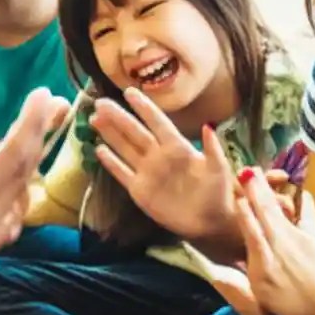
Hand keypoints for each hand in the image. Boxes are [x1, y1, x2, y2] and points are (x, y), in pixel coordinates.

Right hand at [91, 89, 238, 246]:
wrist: (210, 223)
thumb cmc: (218, 193)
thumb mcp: (219, 170)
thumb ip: (213, 149)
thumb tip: (209, 126)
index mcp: (178, 147)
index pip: (157, 122)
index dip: (144, 107)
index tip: (129, 92)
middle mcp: (159, 156)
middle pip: (135, 132)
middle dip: (118, 117)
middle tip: (100, 102)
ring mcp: (148, 172)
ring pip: (125, 148)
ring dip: (110, 134)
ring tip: (95, 118)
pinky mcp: (140, 191)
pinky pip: (122, 173)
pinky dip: (111, 162)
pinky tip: (99, 149)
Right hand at [235, 168, 314, 314]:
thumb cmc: (288, 305)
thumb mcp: (259, 295)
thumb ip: (239, 284)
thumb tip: (217, 276)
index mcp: (262, 258)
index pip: (250, 230)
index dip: (244, 213)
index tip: (237, 198)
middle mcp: (277, 243)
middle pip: (263, 213)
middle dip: (253, 191)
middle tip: (244, 172)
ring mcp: (296, 239)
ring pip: (278, 210)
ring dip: (267, 190)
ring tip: (257, 173)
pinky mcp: (312, 239)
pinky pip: (307, 215)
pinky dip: (304, 202)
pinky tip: (300, 190)